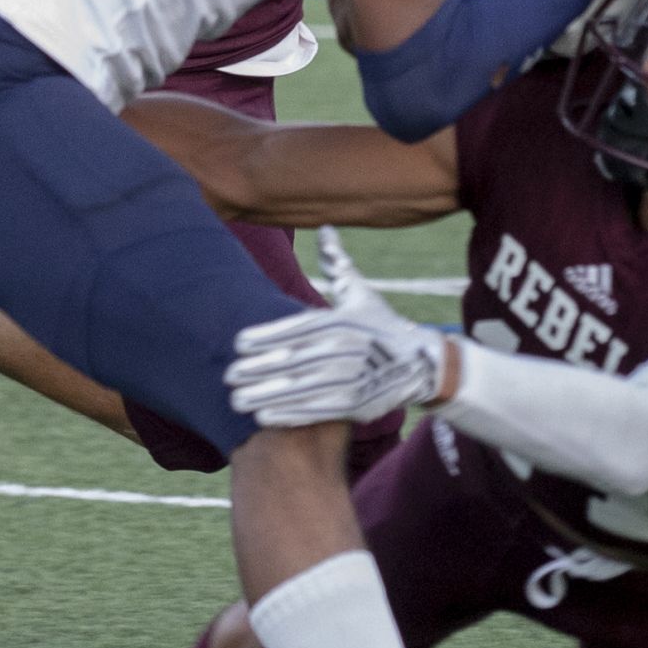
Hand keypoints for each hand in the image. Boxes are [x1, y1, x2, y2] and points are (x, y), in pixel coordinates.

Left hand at [224, 228, 446, 426]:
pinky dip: (288, 415)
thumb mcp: (362, 293)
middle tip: (227, 374)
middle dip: (257, 370)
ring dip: (265, 396)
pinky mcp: (358, 405)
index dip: (265, 337)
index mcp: (342, 321)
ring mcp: (352, 380)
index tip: (237, 343)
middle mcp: (346, 350)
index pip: (296, 328)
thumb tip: (324, 230)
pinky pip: (316, 411)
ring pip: (301, 390)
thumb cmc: (381, 325)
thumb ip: (338, 265)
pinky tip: (263, 416)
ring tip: (236, 400)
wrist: (421, 363)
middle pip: (293, 361)